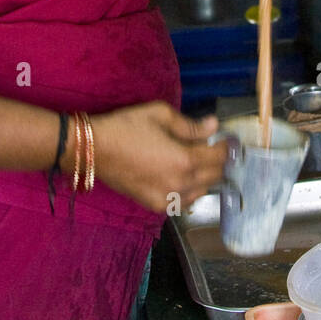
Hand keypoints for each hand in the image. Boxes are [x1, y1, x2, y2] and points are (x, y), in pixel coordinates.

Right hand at [91, 102, 226, 212]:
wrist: (94, 150)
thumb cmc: (125, 127)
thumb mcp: (160, 115)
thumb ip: (190, 125)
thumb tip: (213, 126)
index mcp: (184, 160)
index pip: (219, 157)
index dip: (226, 146)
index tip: (226, 138)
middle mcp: (180, 183)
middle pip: (214, 176)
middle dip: (218, 161)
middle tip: (212, 147)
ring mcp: (168, 198)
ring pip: (202, 191)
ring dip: (205, 177)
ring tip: (194, 161)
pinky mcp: (155, 205)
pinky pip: (184, 202)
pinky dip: (190, 191)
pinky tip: (181, 177)